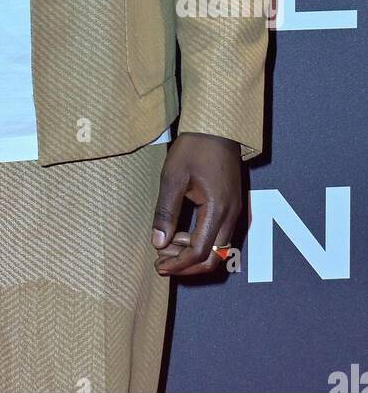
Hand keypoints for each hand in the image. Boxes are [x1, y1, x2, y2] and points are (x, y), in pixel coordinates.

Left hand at [150, 132, 240, 276]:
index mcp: (218, 209)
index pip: (201, 251)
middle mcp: (231, 215)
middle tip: (162, 262)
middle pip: (214, 257)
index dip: (179, 263)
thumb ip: (166, 211)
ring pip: (219, 249)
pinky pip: (220, 236)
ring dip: (194, 254)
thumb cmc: (194, 148)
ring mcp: (235, 211)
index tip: (159, 265)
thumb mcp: (173, 177)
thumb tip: (158, 243)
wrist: (217, 127)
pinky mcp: (233, 206)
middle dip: (187, 266)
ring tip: (167, 247)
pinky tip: (182, 235)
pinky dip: (202, 243)